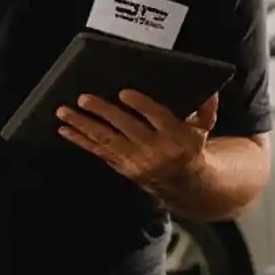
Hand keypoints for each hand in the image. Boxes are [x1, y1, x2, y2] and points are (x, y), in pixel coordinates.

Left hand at [56, 91, 217, 196]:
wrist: (186, 184)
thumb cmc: (191, 146)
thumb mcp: (204, 128)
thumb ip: (205, 108)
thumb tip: (210, 90)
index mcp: (177, 138)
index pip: (157, 118)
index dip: (141, 106)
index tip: (124, 93)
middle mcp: (155, 151)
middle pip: (126, 128)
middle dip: (103, 113)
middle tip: (83, 98)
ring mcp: (136, 161)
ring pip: (106, 141)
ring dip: (83, 126)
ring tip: (64, 112)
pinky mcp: (123, 167)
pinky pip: (98, 152)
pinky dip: (80, 141)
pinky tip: (65, 129)